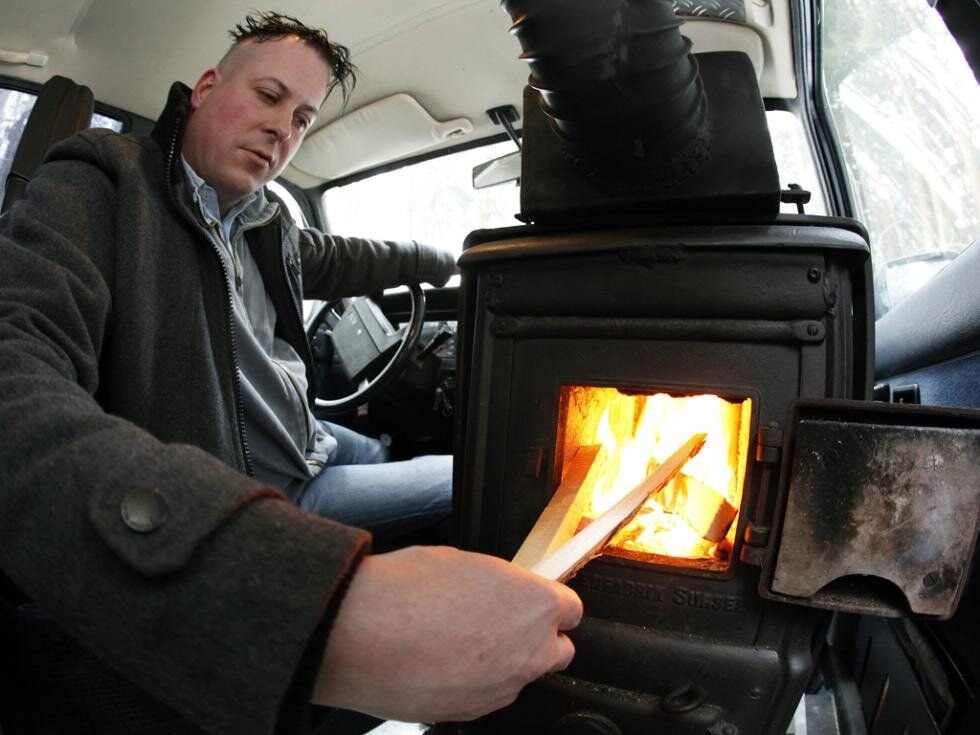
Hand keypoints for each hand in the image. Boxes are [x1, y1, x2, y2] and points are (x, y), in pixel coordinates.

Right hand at [311, 545, 582, 721]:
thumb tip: (500, 589)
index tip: (534, 601)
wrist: (360, 635)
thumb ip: (498, 583)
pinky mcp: (472, 712)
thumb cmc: (406, 591)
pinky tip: (441, 662)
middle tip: (500, 622)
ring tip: (458, 641)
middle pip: (559, 651)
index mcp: (535, 605)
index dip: (548, 602)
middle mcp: (529, 652)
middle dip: (537, 638)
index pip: (570, 608)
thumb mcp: (463, 561)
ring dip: (503, 662)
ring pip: (520, 676)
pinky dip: (473, 682)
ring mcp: (502, 688)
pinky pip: (487, 695)